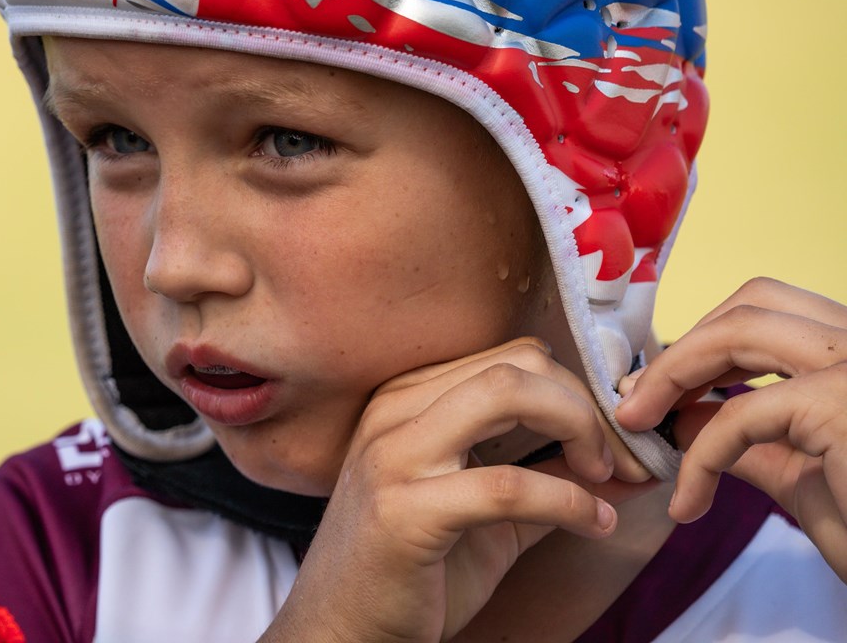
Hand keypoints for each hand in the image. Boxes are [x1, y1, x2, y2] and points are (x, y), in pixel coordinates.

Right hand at [263, 339, 650, 642]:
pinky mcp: (406, 510)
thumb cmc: (411, 573)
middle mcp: (395, 413)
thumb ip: (549, 481)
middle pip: (515, 365)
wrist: (344, 631)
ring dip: (578, 431)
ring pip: (506, 395)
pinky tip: (592, 524)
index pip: (510, 358)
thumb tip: (631, 468)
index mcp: (407, 401)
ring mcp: (395, 457)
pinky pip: (508, 485)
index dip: (576, 390)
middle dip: (584, 405)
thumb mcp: (488, 517)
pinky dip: (567, 500)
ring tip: (602, 477)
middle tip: (614, 457)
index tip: (614, 436)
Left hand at [616, 277, 846, 580]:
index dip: (703, 340)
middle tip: (635, 401)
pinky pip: (739, 414)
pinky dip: (699, 457)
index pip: (769, 309)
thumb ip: (748, 440)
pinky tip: (689, 503)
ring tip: (637, 424)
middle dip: (681, 349)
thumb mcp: (803, 476)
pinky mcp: (843, 405)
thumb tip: (680, 418)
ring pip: (739, 330)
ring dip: (672, 375)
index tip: (656, 388)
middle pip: (752, 303)